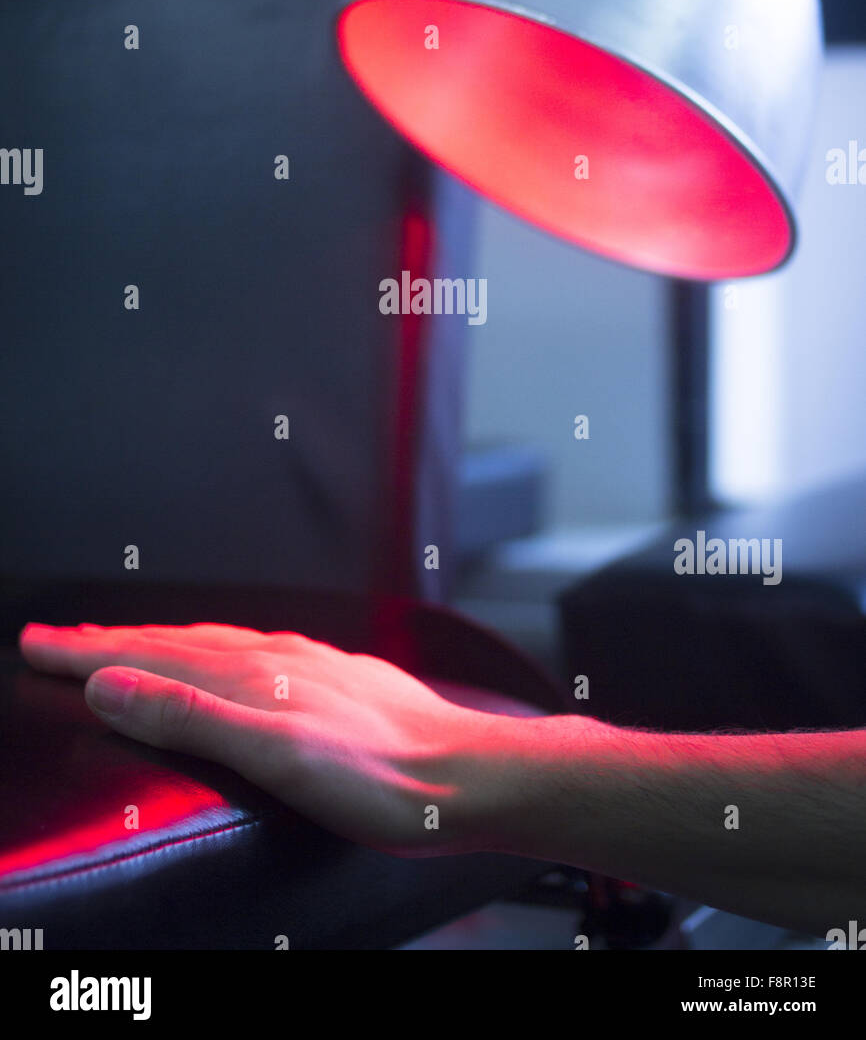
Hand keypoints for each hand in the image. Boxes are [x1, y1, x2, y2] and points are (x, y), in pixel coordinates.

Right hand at [18, 621, 532, 857]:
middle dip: (111, 640)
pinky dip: (216, 651)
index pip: (150, 656)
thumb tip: (113, 685)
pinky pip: (257, 651)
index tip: (36, 644)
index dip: (88, 653)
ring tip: (126, 640)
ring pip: (216, 642)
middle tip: (56, 637)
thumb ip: (192, 716)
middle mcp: (278, 658)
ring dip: (160, 641)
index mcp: (255, 674)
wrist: (472, 776)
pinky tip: (229, 657)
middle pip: (176, 641)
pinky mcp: (336, 680)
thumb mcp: (275, 755)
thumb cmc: (383, 780)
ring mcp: (309, 666)